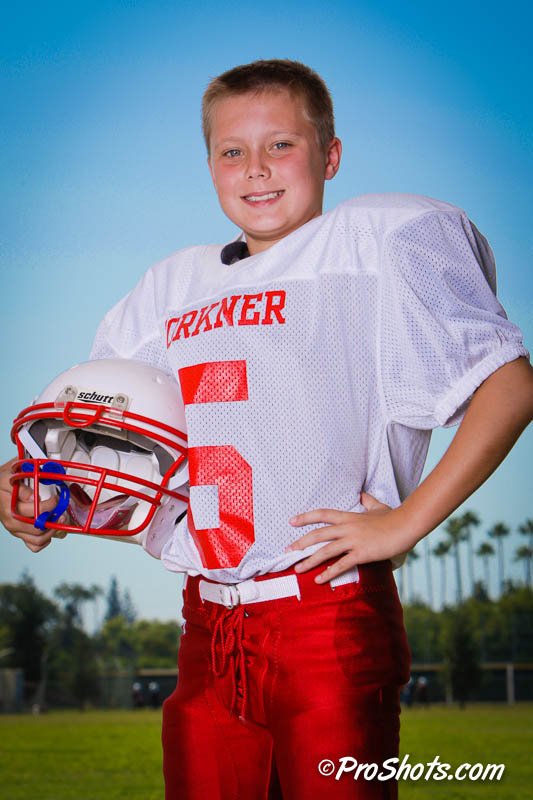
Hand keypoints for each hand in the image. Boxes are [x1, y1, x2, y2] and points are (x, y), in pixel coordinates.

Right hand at [0, 457, 61, 551]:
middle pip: (39, 530)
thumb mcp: (9, 478)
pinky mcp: (20, 534)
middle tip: (61, 509)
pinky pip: (34, 546)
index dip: (50, 505)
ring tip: (58, 519)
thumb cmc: (2, 482)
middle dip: (54, 519)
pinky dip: (45, 540)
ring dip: (52, 531)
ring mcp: (16, 531)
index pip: (35, 512)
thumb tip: (34, 498)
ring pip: (38, 541)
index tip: (56, 498)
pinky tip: (49, 529)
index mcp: (10, 510)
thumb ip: (22, 489)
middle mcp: (12, 524)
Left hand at [286, 492, 413, 583]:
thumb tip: (362, 494)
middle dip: (301, 543)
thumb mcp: (378, 506)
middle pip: (318, 534)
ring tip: (297, 569)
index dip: (306, 517)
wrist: (406, 525)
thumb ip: (368, 501)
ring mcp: (354, 540)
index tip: (291, 521)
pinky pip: (341, 564)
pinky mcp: (362, 553)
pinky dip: (328, 573)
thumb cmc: (394, 517)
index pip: (322, 514)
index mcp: (349, 516)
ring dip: (309, 560)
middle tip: (287, 550)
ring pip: (325, 550)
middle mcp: (347, 527)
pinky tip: (318, 580)